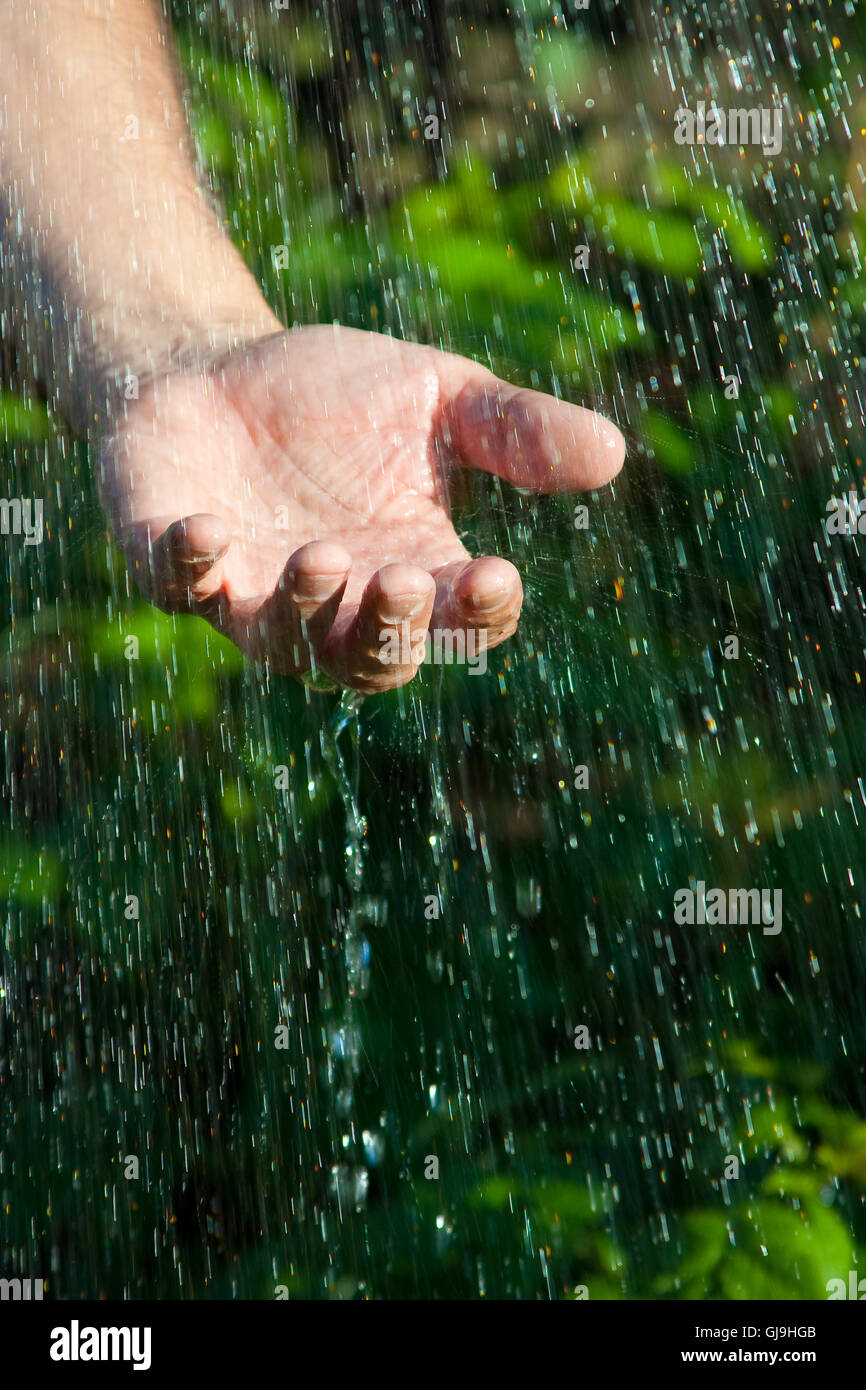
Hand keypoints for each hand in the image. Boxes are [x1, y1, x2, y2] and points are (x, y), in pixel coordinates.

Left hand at [98, 324, 624, 692]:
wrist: (214, 365)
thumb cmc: (335, 397)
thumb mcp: (440, 398)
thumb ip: (516, 431)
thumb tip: (613, 453)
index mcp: (414, 570)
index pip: (462, 621)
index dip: (481, 612)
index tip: (495, 573)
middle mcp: (339, 605)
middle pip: (376, 660)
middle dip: (390, 630)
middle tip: (401, 579)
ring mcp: (253, 595)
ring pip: (287, 647)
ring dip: (306, 610)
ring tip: (321, 557)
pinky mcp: (176, 566)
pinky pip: (182, 591)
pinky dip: (191, 569)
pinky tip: (206, 530)